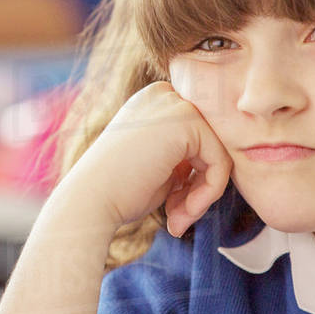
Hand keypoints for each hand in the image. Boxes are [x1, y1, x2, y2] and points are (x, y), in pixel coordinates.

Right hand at [60, 81, 232, 237]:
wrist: (89, 201)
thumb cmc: (118, 192)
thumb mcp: (159, 166)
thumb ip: (188, 158)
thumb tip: (224, 164)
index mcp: (155, 102)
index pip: (199, 139)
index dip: (193, 178)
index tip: (174, 208)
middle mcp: (165, 94)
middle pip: (212, 143)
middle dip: (200, 186)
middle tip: (177, 218)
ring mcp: (175, 103)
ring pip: (220, 153)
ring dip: (204, 195)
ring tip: (178, 219)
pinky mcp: (186, 120)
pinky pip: (221, 162)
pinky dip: (208, 194)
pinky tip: (180, 212)